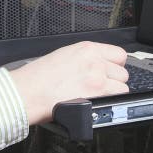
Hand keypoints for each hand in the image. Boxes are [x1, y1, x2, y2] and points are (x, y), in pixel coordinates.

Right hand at [8, 41, 128, 124]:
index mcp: (87, 49)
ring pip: (122, 86)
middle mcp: (95, 61)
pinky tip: (97, 103)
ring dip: (113, 92)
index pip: (119, 54)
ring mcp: (98, 78)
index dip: (115, 65)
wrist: (29, 91)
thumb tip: (99, 65)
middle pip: (122, 72)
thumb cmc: (39, 76)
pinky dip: (110, 103)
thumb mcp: (64, 55)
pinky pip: (117, 99)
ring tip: (97, 96)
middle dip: (113, 80)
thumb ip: (85, 58)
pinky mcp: (97, 95)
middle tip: (100, 85)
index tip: (111, 71)